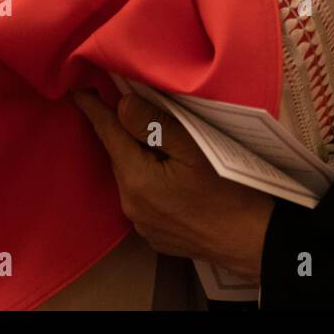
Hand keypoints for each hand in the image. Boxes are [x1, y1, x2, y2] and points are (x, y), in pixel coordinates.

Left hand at [73, 90, 274, 282]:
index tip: (78, 92)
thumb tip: (122, 105)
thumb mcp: (194, 147)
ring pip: (132, 178)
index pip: (108, 134)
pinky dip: (152, 182)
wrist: (256, 241)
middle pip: (120, 157)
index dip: (93, 110)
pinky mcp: (157, 237)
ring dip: (140, 159)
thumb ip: (154, 124)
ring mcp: (143, 225)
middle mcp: (131, 205)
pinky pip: (145, 200)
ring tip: (163, 145)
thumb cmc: (230, 190)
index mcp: (136, 180)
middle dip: (125, 133)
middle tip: (137, 108)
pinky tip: (174, 178)